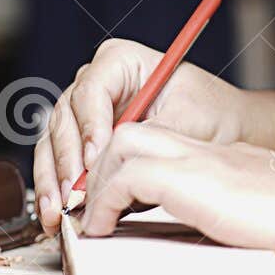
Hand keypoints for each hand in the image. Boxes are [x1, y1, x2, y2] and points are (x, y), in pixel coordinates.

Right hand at [33, 39, 249, 232]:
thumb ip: (150, 134)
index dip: (90, 127)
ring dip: (52, 179)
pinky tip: (55, 212)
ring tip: (58, 210)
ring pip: (54, 142)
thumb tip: (115, 157)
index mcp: (120, 61)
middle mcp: (95, 82)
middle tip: (74, 193)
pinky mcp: (82, 142)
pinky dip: (54, 188)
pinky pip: (57, 162)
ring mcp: (84, 112)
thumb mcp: (188, 119)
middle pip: (65, 118)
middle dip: (67, 160)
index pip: (91, 91)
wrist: (222, 133)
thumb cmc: (211, 114)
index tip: (95, 159)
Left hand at [77, 122, 274, 274]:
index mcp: (223, 160)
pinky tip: (104, 231)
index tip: (108, 210)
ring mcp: (201, 160)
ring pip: (120, 143)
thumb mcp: (264, 222)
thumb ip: (234, 223)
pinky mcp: (196, 180)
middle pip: (129, 134)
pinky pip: (127, 175)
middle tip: (87, 212)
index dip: (121, 171)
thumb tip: (216, 250)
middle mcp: (208, 152)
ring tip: (92, 222)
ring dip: (95, 183)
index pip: (156, 143)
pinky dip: (104, 202)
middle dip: (97, 171)